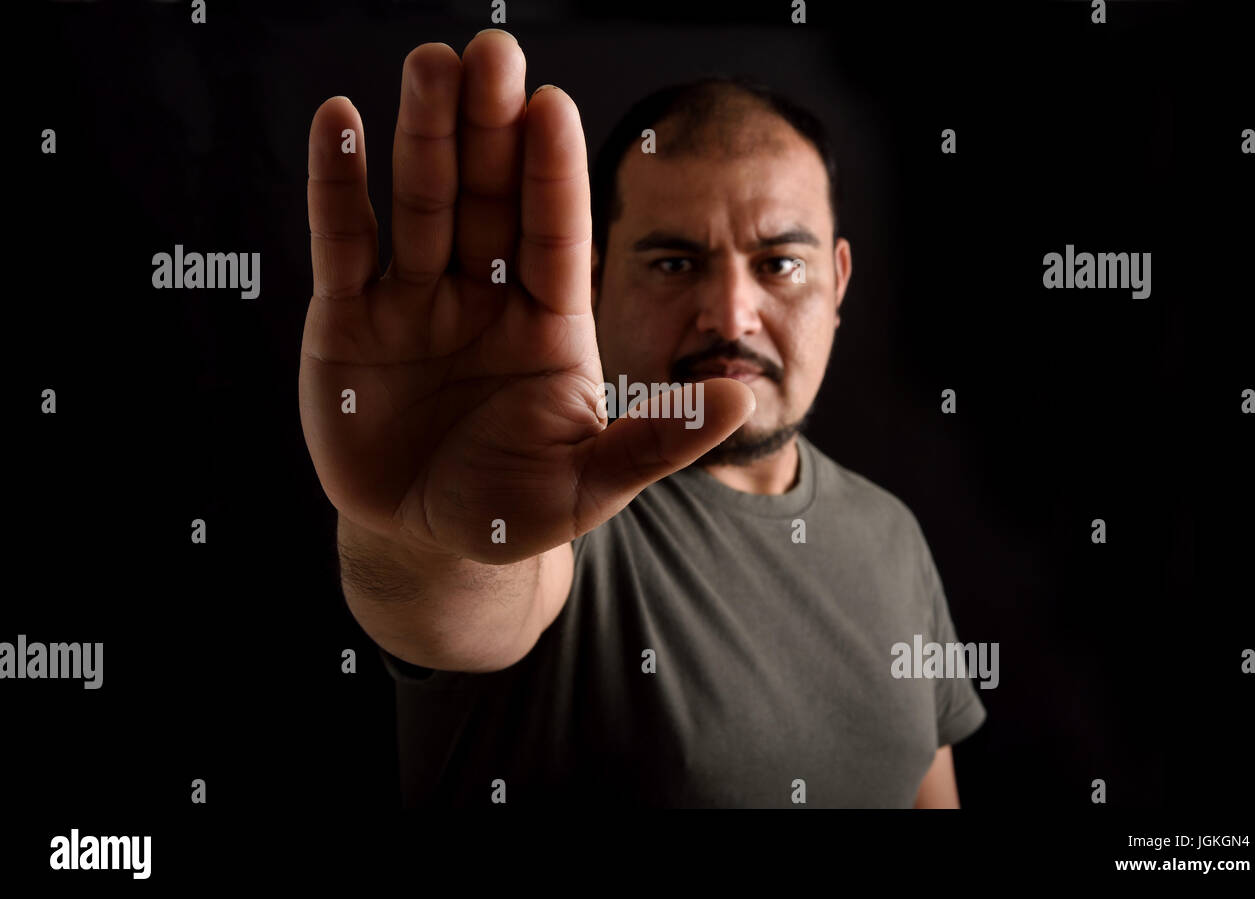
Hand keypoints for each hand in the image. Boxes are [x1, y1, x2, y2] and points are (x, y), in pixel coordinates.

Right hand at [300, 31, 752, 562]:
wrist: (423, 542)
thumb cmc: (510, 511)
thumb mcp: (587, 485)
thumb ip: (657, 441)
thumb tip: (741, 395)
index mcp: (549, 324)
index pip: (556, 235)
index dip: (553, 174)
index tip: (554, 106)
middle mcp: (484, 296)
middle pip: (488, 198)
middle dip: (490, 129)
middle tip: (494, 52)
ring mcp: (414, 301)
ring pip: (420, 202)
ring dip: (423, 134)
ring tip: (430, 64)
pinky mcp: (346, 319)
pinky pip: (342, 243)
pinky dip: (336, 184)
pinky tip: (338, 119)